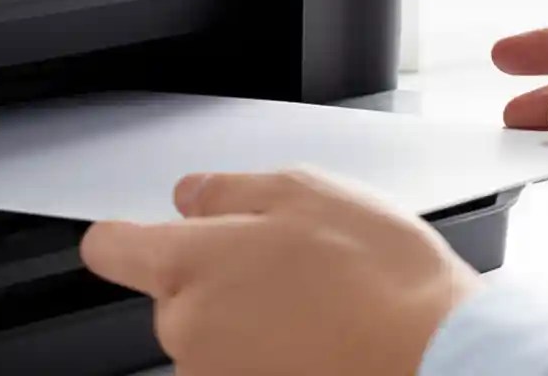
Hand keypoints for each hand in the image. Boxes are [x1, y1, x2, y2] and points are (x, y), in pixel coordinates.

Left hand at [81, 168, 477, 375]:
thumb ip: (230, 190)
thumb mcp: (306, 192)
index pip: (111, 247)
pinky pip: (243, 368)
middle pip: (175, 295)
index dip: (124, 235)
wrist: (436, 359)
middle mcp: (187, 331)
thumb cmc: (380, 278)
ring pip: (212, 337)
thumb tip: (191, 196)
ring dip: (247, 321)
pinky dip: (271, 355)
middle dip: (217, 277)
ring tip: (317, 304)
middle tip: (287, 263)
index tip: (137, 234)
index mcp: (189, 265)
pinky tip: (321, 339)